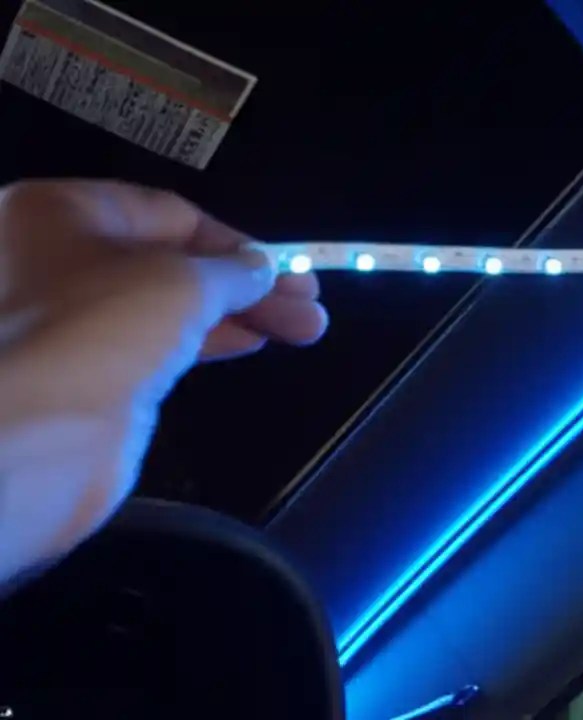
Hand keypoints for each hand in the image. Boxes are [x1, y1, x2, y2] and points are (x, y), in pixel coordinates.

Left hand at [0, 180, 325, 571]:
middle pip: (171, 260)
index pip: (167, 213)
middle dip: (246, 283)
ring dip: (238, 314)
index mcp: (57, 213)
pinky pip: (153, 343)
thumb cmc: (101, 329)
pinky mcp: (84, 371)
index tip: (288, 267)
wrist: (34, 436)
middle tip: (309, 304)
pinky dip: (203, 340)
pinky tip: (251, 342)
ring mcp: (67, 319)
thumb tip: (263, 269)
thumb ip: (233, 270)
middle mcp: (53, 259)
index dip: (234, 240)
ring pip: (166, 304)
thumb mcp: (183, 282)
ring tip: (305, 329)